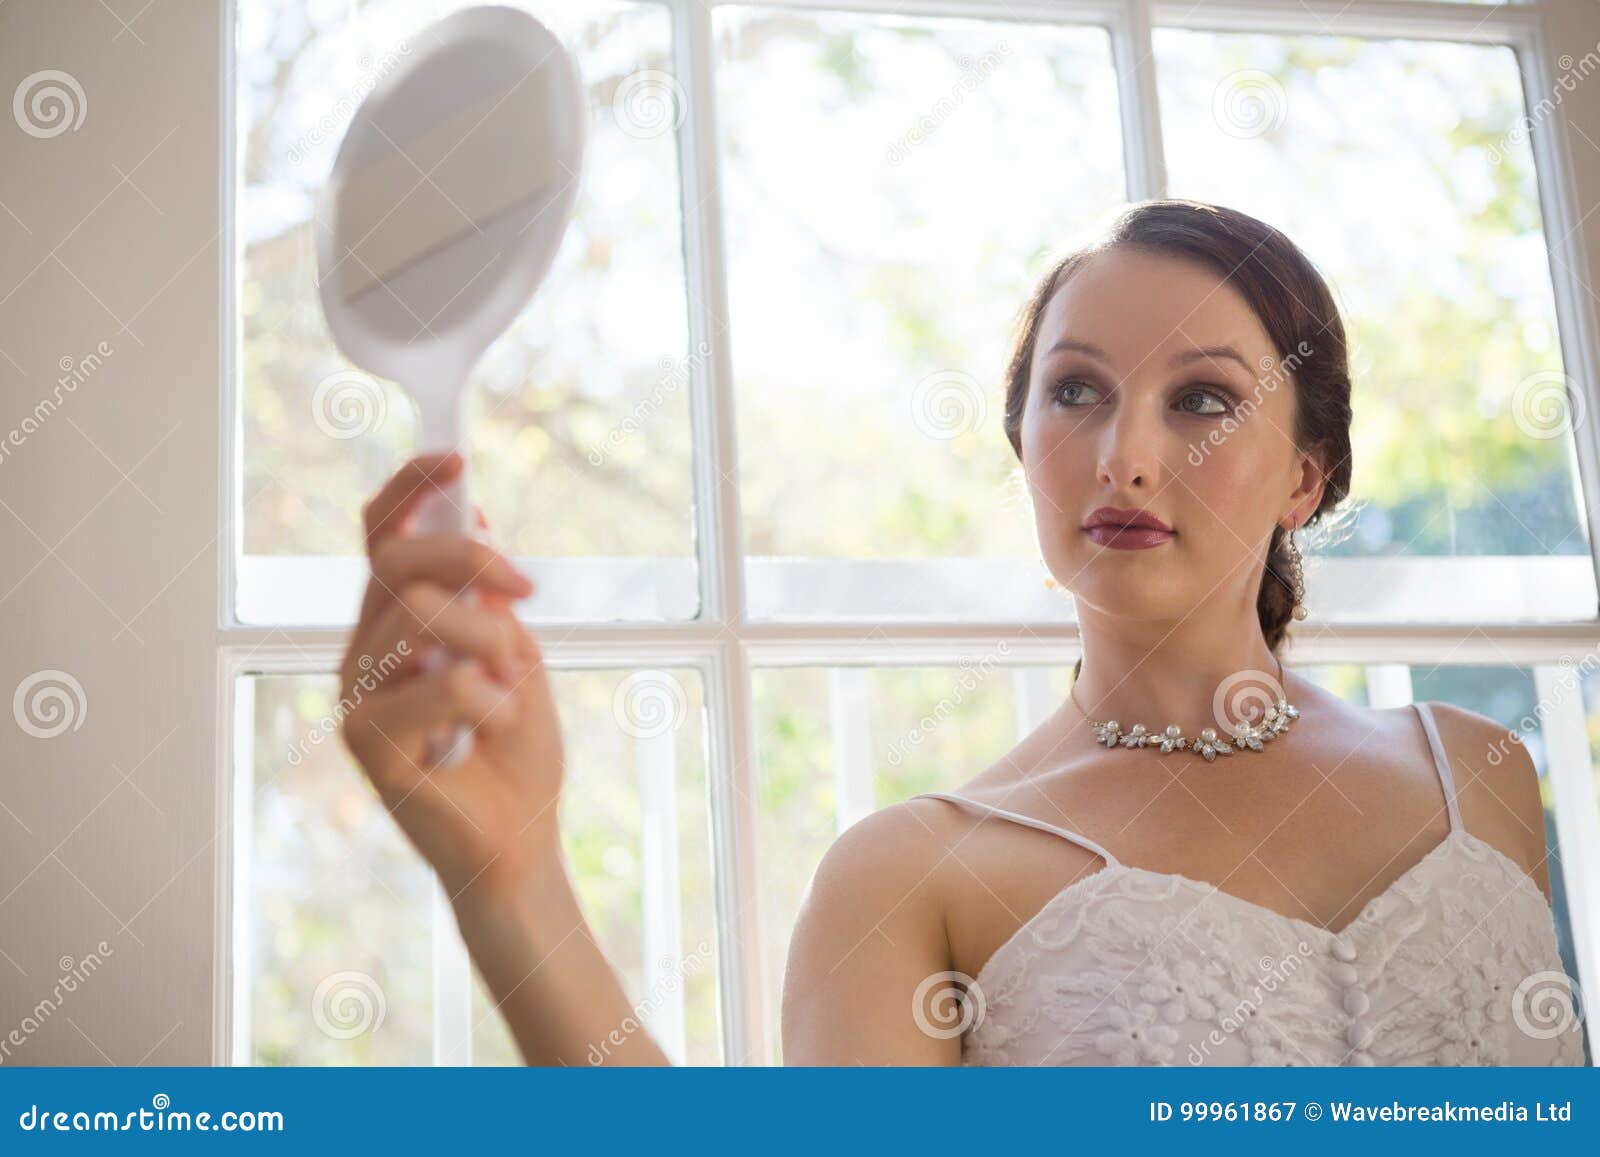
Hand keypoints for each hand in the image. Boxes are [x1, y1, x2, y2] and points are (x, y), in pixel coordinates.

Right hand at [338, 451, 565, 901]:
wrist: (518, 838)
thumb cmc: (514, 752)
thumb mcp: (516, 654)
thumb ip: (488, 595)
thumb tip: (473, 514)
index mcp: (396, 622)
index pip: (379, 536)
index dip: (409, 488)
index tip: (455, 458)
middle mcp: (364, 650)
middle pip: (395, 561)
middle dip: (469, 557)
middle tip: (525, 589)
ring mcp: (356, 693)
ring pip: (420, 614)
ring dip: (488, 642)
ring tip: (506, 687)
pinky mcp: (363, 739)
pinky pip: (436, 682)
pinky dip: (487, 698)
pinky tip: (490, 728)